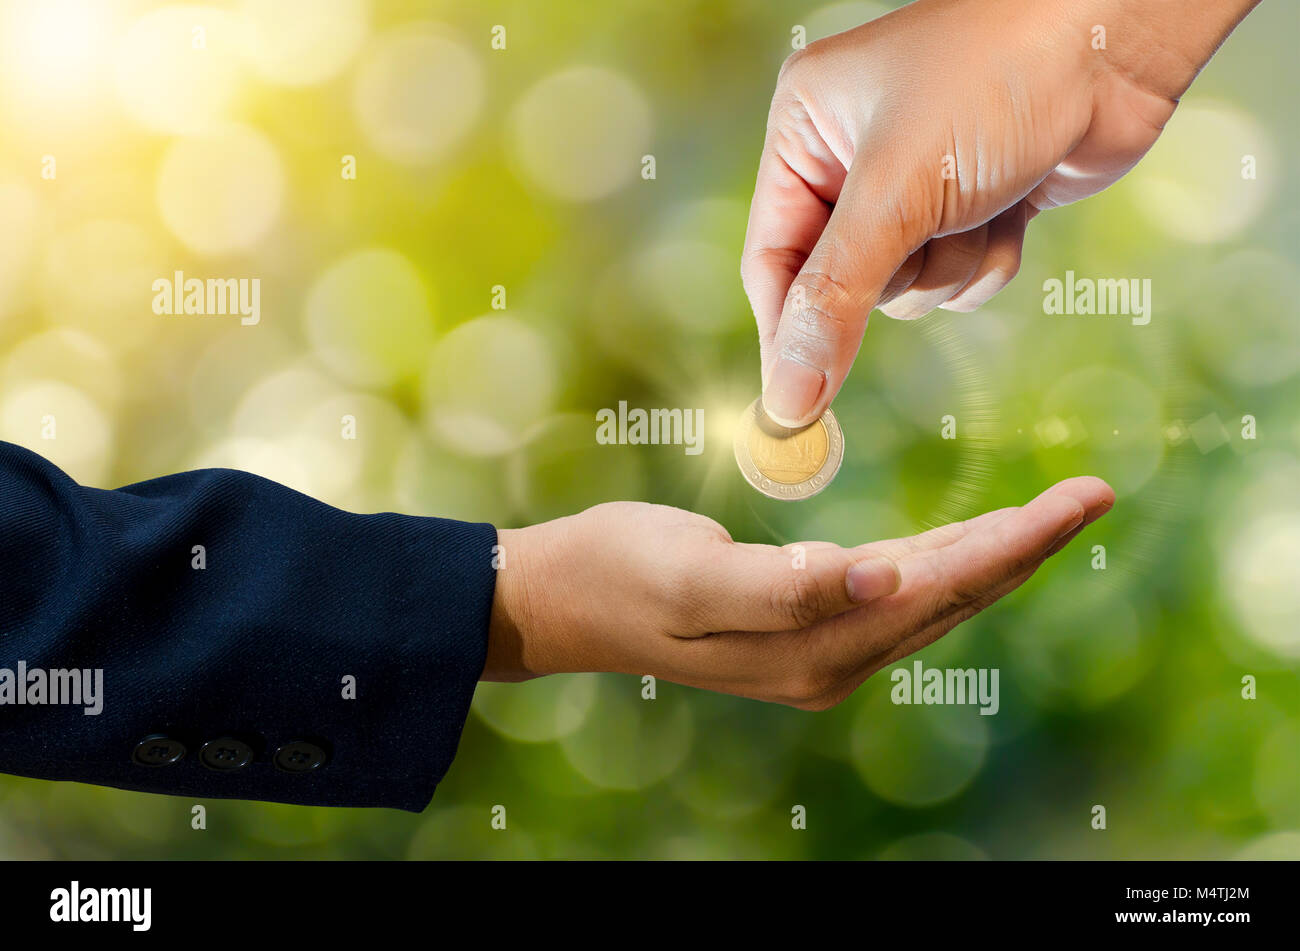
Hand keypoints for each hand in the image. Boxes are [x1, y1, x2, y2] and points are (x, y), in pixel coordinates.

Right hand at [485, 476, 1112, 708]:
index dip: (1017, 543)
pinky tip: (964, 544)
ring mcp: (818, 649)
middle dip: (1026, 546)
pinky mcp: (800, 629)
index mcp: (815, 644)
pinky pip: (898, 597)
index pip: (942, 588)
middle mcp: (832, 657)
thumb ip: (785, 588)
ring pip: (933, 600)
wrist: (564, 600)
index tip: (1083, 500)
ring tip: (1050, 515)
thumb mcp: (694, 577)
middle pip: (953, 597)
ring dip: (995, 556)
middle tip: (1094, 496)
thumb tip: (883, 581)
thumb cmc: (620, 573)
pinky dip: (945, 564)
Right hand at [742, 0, 1258, 426]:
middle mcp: (850, 158)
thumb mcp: (896, 192)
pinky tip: (1014, 207)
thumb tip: (788, 400)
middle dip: (896, 271)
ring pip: (906, 289)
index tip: (794, 408)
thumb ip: (834, 299)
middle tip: (929, 228)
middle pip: (841, 284)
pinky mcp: (974, 204)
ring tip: (984, 199)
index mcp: (805, 131)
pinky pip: (957, 278)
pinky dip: (988, 260)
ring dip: (950, 263)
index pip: (772, 259)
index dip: (787, 332)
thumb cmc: (994, 81)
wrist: (1116, 38)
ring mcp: (915, 183)